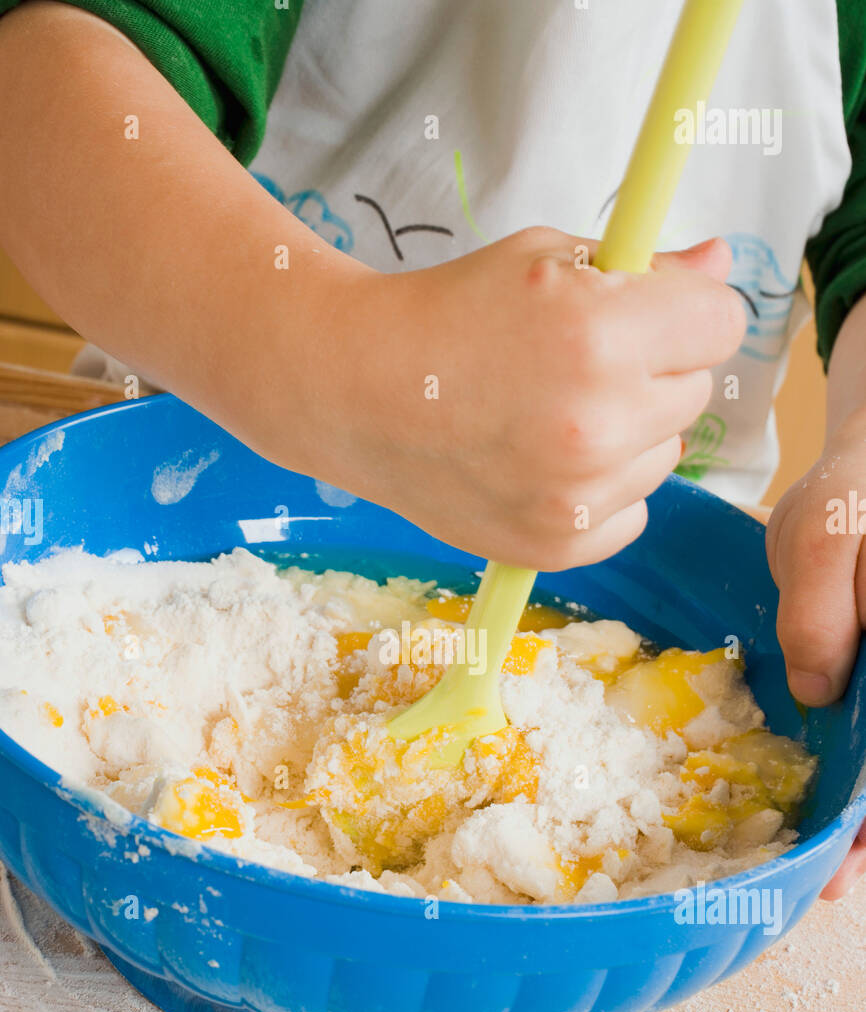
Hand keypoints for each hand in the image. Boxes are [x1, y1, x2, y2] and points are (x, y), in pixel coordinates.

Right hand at [328, 232, 744, 568]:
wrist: (360, 394)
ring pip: (665, 454)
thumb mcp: (546, 260)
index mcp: (602, 335)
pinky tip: (545, 462)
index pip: (722, 323)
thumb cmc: (450, 315)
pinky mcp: (560, 545)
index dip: (687, 311)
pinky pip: (631, 512)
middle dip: (651, 370)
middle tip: (577, 362)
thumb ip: (647, 268)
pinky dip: (602, 491)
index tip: (649, 313)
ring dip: (629, 434)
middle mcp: (600, 423)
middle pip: (694, 391)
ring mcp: (580, 495)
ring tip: (551, 414)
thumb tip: (723, 262)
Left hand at [766, 409, 865, 897]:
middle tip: (829, 885)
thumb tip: (820, 692)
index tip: (846, 865)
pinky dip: (854, 775)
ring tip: (830, 868)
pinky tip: (833, 806)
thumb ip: (823, 610)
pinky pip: (862, 737)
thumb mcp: (830, 531)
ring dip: (864, 812)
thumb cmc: (856, 492)